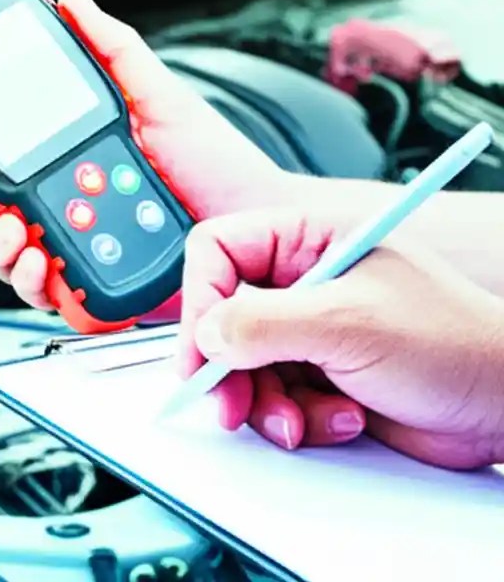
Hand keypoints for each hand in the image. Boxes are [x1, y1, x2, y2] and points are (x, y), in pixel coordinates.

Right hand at [0, 0, 286, 310]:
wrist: (261, 233)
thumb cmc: (220, 169)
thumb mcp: (160, 97)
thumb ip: (112, 49)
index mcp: (66, 157)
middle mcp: (60, 205)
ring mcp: (72, 248)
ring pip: (2, 253)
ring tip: (16, 230)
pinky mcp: (90, 290)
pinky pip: (43, 292)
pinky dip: (33, 281)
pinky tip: (44, 262)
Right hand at [179, 208, 503, 469]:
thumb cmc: (456, 344)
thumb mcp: (349, 324)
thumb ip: (264, 324)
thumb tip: (206, 333)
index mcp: (311, 239)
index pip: (219, 250)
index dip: (201, 299)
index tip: (201, 349)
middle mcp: (305, 281)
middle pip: (223, 316)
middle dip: (229, 368)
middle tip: (233, 403)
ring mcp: (311, 330)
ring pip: (244, 366)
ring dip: (268, 402)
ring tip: (304, 419)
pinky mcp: (320, 375)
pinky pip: (275, 398)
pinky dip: (298, 418)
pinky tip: (340, 418)